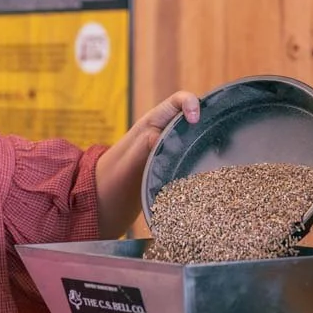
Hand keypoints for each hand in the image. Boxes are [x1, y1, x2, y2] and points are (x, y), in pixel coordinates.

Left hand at [94, 90, 200, 237]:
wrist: (98, 210)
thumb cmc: (107, 184)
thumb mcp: (127, 163)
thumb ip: (145, 145)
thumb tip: (164, 136)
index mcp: (150, 125)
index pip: (178, 102)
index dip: (191, 104)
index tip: (196, 120)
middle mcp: (161, 136)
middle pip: (191, 123)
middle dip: (205, 128)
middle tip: (214, 146)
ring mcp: (167, 155)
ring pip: (194, 144)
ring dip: (204, 150)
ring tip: (213, 163)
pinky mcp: (172, 173)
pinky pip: (191, 164)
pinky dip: (199, 170)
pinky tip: (205, 181)